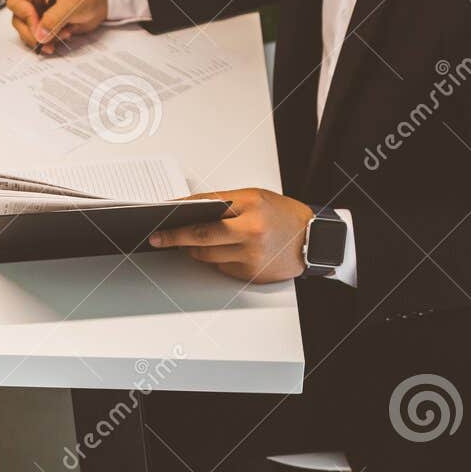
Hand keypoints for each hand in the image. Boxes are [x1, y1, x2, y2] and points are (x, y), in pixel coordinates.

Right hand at [6, 0, 107, 53]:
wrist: (100, 3)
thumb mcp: (70, 4)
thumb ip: (53, 19)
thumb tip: (40, 34)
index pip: (17, 3)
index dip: (26, 17)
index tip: (40, 28)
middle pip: (19, 20)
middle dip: (34, 33)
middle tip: (46, 40)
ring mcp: (37, 12)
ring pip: (27, 32)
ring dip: (43, 39)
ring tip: (61, 35)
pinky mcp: (44, 24)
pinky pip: (38, 37)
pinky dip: (49, 41)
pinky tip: (62, 37)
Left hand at [148, 188, 313, 282]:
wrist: (314, 238)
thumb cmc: (284, 214)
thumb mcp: (255, 198)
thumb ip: (224, 203)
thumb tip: (188, 211)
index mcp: (250, 206)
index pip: (203, 209)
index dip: (178, 214)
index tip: (160, 217)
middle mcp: (250, 231)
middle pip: (200, 236)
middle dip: (174, 237)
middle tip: (157, 238)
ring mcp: (249, 255)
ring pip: (206, 255)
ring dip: (193, 249)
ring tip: (188, 241)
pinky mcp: (250, 274)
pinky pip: (220, 267)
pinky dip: (215, 259)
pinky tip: (218, 251)